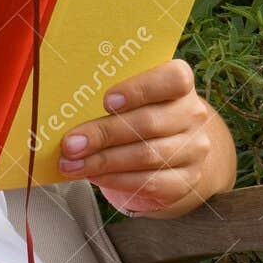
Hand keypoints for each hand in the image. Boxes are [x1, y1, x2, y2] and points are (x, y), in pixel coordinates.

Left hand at [54, 58, 235, 218]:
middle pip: (148, 123)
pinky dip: (116, 180)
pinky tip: (93, 175)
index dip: (139, 89)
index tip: (106, 101)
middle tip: (70, 144)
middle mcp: (193, 115)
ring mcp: (193, 149)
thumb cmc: (143, 113)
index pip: (173, 79)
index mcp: (180, 84)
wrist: (177, 149)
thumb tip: (68, 107)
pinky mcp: (186, 180)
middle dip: (104, 134)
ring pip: (146, 155)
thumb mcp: (133, 97)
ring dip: (103, 161)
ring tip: (72, 163)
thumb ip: (112, 97)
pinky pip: (149, 182)